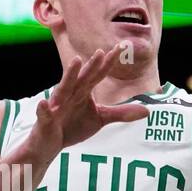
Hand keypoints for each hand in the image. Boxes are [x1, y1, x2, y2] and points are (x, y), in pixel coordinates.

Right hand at [28, 44, 148, 156]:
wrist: (50, 143)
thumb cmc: (73, 126)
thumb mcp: (100, 119)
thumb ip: (121, 113)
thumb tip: (148, 111)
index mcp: (83, 91)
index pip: (98, 74)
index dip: (109, 62)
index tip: (122, 47)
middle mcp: (70, 94)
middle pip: (83, 78)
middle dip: (92, 65)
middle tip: (101, 51)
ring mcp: (56, 106)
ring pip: (63, 89)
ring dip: (69, 76)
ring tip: (76, 62)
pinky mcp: (45, 120)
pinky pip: (44, 114)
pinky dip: (44, 109)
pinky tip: (44, 104)